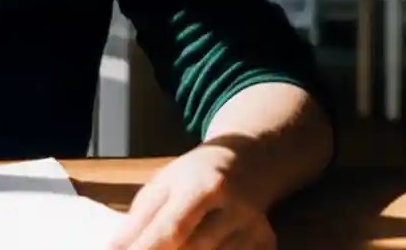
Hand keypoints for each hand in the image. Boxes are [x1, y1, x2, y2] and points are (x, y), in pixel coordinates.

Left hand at [107, 144, 275, 249]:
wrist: (247, 164)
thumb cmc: (193, 176)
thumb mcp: (161, 186)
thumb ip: (138, 220)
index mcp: (203, 186)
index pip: (172, 228)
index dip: (146, 249)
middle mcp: (234, 209)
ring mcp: (254, 230)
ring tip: (171, 246)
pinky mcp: (267, 243)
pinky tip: (202, 245)